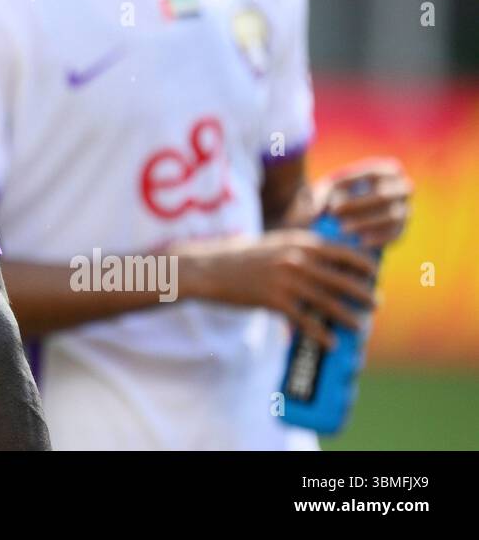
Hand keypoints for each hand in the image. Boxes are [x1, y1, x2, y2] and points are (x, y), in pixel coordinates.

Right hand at [180, 230, 377, 347]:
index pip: (344, 252)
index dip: (364, 265)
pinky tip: (332, 342)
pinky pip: (306, 321)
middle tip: (375, 303)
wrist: (209, 269)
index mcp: (299, 242)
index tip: (374, 275)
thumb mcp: (275, 242)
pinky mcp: (275, 301)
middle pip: (343, 280)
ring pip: (329, 303)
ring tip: (359, 326)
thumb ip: (300, 247)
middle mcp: (297, 260)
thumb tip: (329, 258)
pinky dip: (322, 334)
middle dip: (363, 294)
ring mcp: (287, 281)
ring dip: (349, 317)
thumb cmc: (242, 256)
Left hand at [312, 157, 412, 248]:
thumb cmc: (335, 195)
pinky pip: (396, 234)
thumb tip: (318, 211)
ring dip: (366, 222)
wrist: (348, 216)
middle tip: (333, 212)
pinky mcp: (403, 228)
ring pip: (391, 216)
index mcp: (389, 169)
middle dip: (357, 204)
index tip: (329, 190)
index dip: (351, 180)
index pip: (372, 173)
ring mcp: (406, 208)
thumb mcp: (325, 190)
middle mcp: (403, 187)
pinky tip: (359, 242)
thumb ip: (321, 196)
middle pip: (382, 195)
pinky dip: (378, 238)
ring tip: (342, 229)